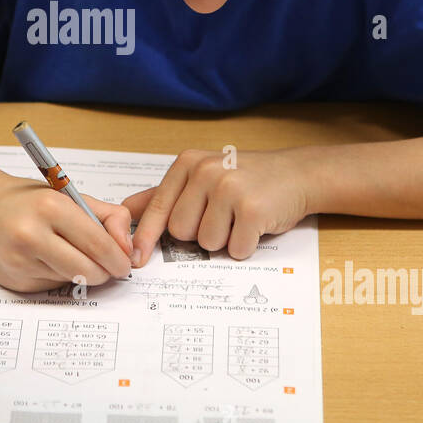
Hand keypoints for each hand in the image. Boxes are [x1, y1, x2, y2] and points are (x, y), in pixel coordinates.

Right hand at [0, 167, 132, 292]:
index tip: (124, 263)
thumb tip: (127, 248)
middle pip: (87, 271)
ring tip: (71, 254)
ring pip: (72, 281)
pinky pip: (53, 287)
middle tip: (109, 267)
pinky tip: (46, 260)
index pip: (97, 243)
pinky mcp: (14, 281)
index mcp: (49, 207)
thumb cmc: (27, 202)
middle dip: (104, 272)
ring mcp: (19, 261)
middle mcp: (30, 234)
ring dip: (81, 274)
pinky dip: (59, 277)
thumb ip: (107, 216)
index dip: (118, 258)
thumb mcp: (68, 195)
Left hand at [123, 148, 310, 266]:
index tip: (135, 258)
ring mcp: (229, 189)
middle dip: (199, 233)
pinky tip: (254, 226)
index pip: (158, 208)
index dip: (146, 237)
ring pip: (206, 243)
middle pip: (180, 231)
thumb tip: (126, 211)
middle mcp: (206, 172)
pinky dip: (244, 246)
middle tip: (221, 216)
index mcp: (188, 163)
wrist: (296, 174)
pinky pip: (235, 249)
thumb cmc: (245, 178)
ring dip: (224, 240)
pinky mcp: (253, 210)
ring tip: (238, 218)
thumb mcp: (201, 176)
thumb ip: (164, 194)